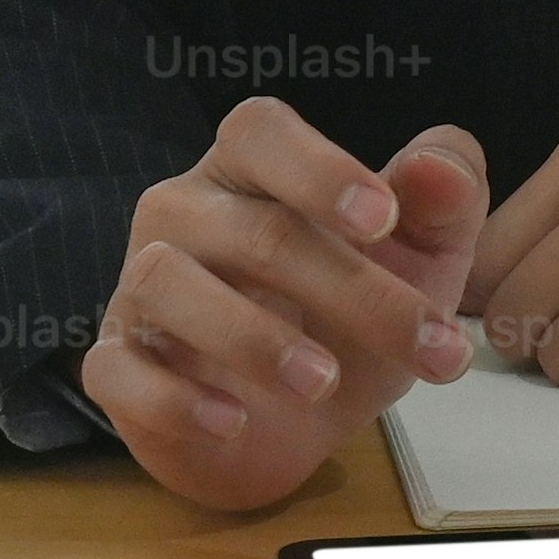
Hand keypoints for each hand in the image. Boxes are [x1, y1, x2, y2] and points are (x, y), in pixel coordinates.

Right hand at [82, 98, 488, 510]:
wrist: (296, 426)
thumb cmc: (352, 314)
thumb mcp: (423, 260)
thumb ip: (443, 202)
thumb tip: (437, 171)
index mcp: (252, 167)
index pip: (261, 132)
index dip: (319, 169)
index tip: (385, 219)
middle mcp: (183, 212)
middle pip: (257, 232)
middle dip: (353, 292)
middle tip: (432, 349)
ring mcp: (139, 287)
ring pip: (169, 284)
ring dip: (253, 337)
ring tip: (325, 381)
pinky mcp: (115, 365)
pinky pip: (119, 370)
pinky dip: (174, 398)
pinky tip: (233, 420)